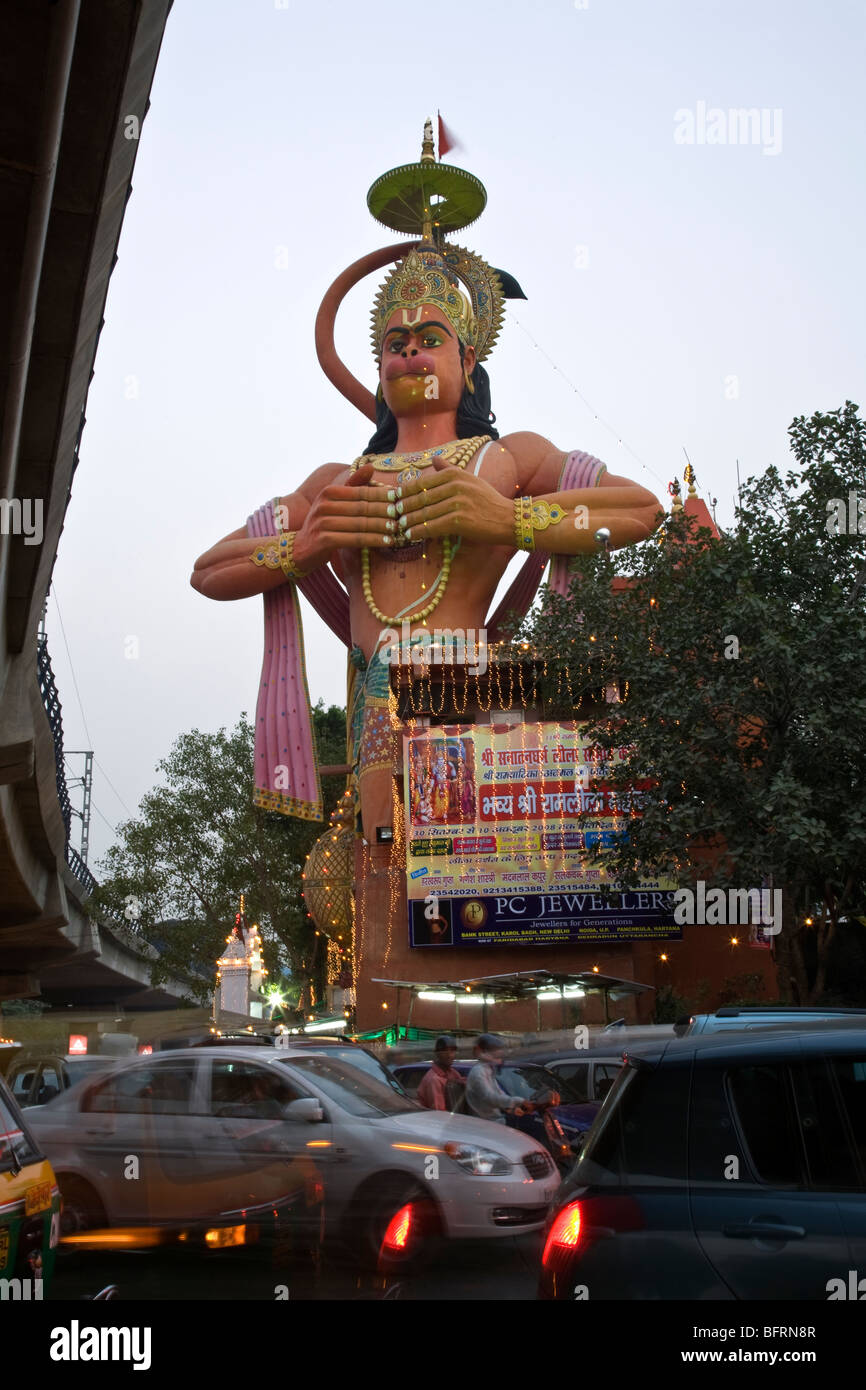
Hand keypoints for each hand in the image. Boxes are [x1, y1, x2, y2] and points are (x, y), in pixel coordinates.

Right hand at [293, 465, 399, 568]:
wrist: (299, 551)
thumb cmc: (323, 526)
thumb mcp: (334, 503)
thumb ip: (352, 486)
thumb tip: (371, 466)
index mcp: (328, 492)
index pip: (360, 491)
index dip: (381, 495)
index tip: (399, 498)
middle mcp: (323, 505)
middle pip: (361, 507)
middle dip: (384, 511)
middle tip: (403, 514)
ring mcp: (322, 523)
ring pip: (360, 523)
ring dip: (381, 526)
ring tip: (398, 529)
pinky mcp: (323, 540)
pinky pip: (354, 539)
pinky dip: (373, 540)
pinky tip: (387, 542)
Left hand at [389, 460, 513, 544]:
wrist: (508, 519)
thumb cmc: (488, 500)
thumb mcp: (470, 479)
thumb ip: (449, 469)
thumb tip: (433, 459)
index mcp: (455, 474)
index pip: (422, 483)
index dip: (406, 492)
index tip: (395, 498)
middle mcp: (455, 486)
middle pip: (421, 498)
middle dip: (404, 508)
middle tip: (393, 514)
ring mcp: (457, 504)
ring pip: (424, 514)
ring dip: (409, 522)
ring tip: (399, 526)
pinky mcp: (459, 522)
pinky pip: (432, 527)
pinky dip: (418, 532)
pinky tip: (411, 535)